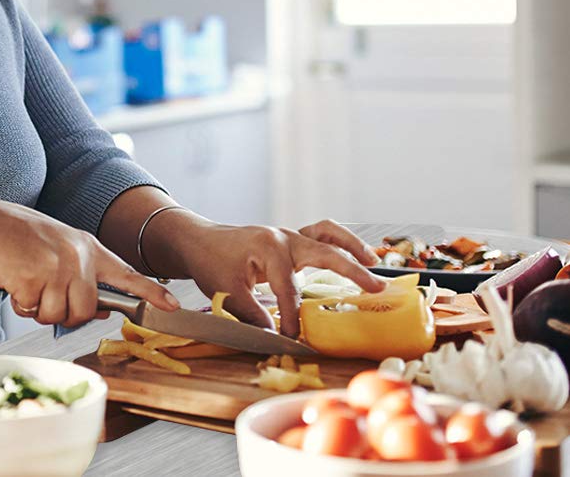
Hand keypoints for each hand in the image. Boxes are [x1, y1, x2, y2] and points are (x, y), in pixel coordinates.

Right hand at [0, 200, 178, 327]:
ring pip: (59, 315)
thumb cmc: (19, 238)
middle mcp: (77, 256)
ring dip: (39, 308)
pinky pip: (33, 311)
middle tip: (44, 292)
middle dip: (64, 311)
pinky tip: (14, 281)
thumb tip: (103, 310)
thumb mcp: (59, 249)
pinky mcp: (34, 279)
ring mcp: (57, 267)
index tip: (172, 305)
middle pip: (86, 310)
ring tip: (27, 282)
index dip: (150, 292)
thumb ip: (83, 275)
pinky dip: (20, 303)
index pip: (126, 273)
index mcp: (87, 246)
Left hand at [173, 217, 386, 339]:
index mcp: (268, 247)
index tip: (293, 340)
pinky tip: (355, 255)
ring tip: (374, 262)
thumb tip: (275, 337)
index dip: (293, 318)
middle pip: (324, 252)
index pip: (289, 290)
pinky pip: (319, 235)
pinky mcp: (289, 240)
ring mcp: (288, 235)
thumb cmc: (210, 262)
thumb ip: (252, 314)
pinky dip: (338, 243)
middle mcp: (283, 237)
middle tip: (375, 289)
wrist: (198, 240)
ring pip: (326, 234)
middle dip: (352, 270)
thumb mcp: (225, 291)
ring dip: (351, 246)